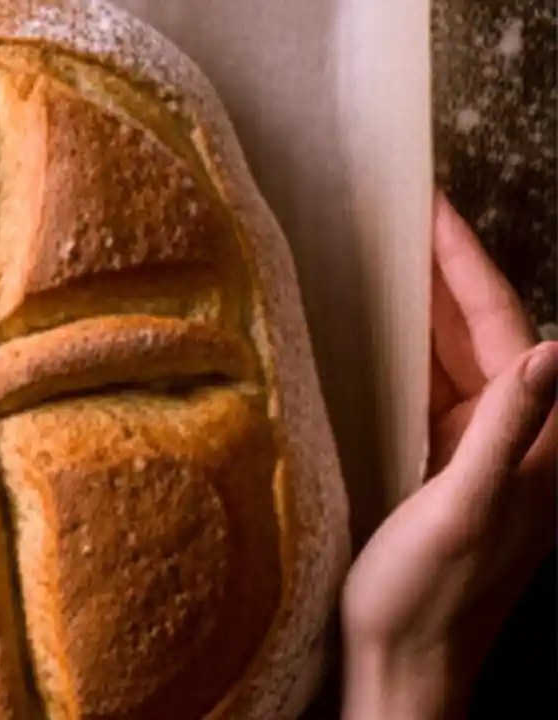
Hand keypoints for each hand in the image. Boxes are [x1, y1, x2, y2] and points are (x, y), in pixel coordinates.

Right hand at [340, 194, 556, 718]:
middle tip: (399, 212)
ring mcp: (481, 450)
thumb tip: (551, 351)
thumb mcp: (463, 512)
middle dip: (444, 271)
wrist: (404, 664)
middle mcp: (518, 437)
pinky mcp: (447, 465)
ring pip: (454, 357)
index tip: (430, 207)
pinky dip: (406, 351)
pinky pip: (430, 389)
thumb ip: (505, 434)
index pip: (504, 327)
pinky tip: (378, 327)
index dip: (466, 262)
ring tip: (385, 252)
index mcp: (536, 443)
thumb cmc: (427, 597)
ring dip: (422, 306)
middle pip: (482, 332)